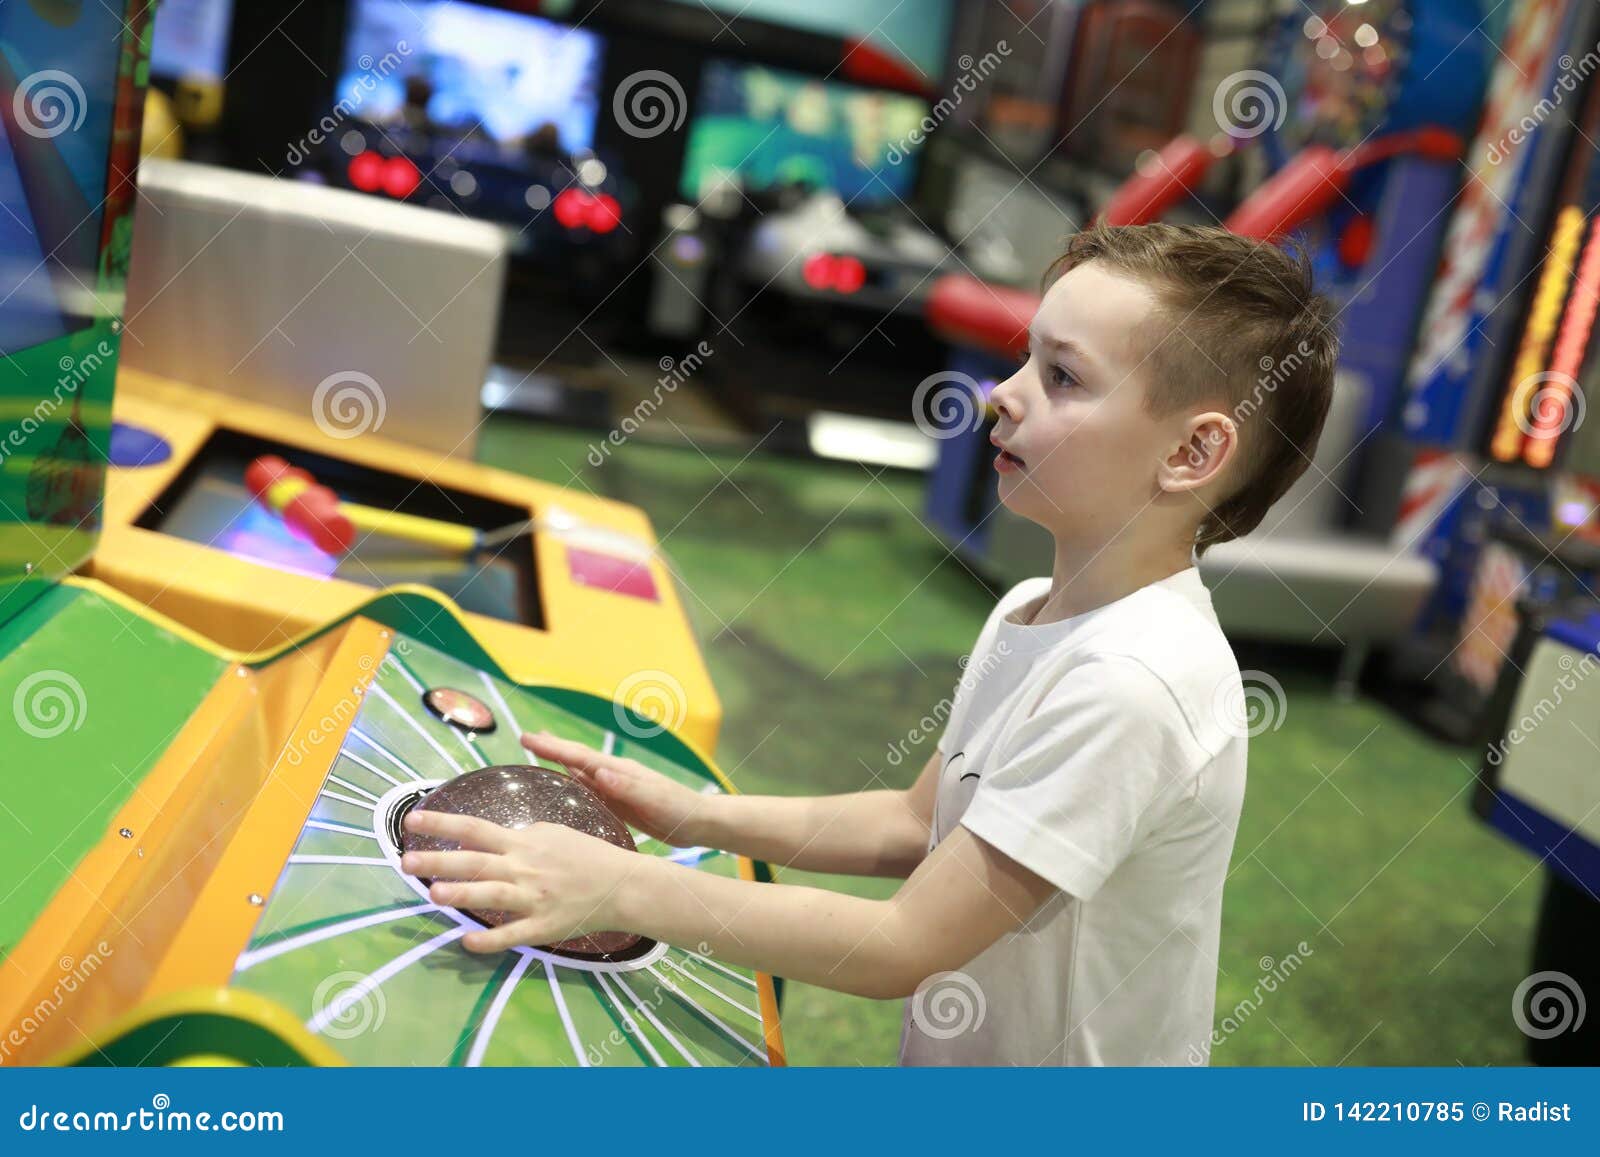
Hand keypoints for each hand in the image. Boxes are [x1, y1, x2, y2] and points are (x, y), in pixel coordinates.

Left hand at [401, 808, 653, 952]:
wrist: (622, 885)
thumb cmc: (588, 855)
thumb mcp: (554, 833)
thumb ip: (523, 837)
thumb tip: (496, 839)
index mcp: (524, 843)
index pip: (476, 829)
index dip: (443, 823)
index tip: (413, 819)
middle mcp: (523, 868)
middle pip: (475, 861)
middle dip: (439, 861)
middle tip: (406, 861)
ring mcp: (533, 898)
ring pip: (491, 895)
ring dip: (462, 894)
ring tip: (433, 894)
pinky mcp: (543, 926)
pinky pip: (512, 935)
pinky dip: (490, 940)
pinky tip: (466, 942)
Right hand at [520, 731, 714, 847]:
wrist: (698, 822)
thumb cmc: (679, 809)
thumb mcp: (653, 799)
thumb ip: (627, 786)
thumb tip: (600, 772)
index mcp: (620, 771)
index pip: (580, 756)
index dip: (553, 748)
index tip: (528, 738)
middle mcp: (615, 775)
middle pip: (577, 758)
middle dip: (552, 748)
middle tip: (526, 739)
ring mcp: (616, 788)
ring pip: (581, 773)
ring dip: (559, 762)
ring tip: (539, 754)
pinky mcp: (619, 803)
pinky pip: (589, 791)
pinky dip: (572, 783)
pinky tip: (565, 784)